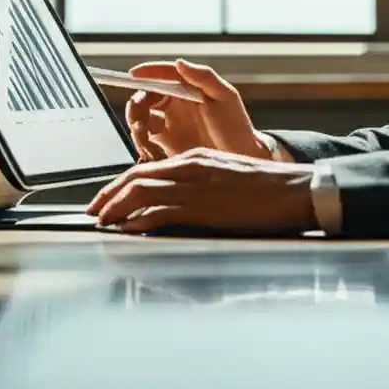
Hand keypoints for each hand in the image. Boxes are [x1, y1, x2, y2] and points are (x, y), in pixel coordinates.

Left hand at [88, 148, 317, 234]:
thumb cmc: (267, 188)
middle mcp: (190, 166)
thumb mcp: (226, 177)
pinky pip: (158, 211)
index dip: (120, 184)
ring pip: (141, 190)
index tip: (107, 198)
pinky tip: (127, 229)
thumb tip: (176, 203)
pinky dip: (137, 220)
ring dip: (115, 206)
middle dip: (109, 194)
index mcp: (196, 158)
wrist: (294, 190)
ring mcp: (194, 184)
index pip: (146, 169)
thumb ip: (199, 184)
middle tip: (94, 210)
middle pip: (136, 177)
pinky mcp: (201, 205)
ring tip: (102, 221)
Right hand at [125, 59, 269, 162]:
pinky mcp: (165, 143)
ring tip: (145, 139)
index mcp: (189, 87)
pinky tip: (152, 152)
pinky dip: (142, 143)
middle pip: (145, 96)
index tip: (133, 75)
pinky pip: (144, 139)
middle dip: (137, 105)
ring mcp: (169, 122)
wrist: (240, 157)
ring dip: (137, 125)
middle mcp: (176, 102)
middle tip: (140, 120)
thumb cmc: (236, 125)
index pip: (163, 74)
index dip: (147, 72)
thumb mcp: (225, 97)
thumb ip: (204, 77)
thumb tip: (179, 62)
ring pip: (140, 117)